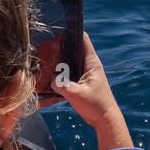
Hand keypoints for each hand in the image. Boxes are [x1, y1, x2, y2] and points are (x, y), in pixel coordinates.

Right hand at [53, 32, 133, 149]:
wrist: (105, 120)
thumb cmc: (96, 105)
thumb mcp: (76, 94)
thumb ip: (62, 85)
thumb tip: (51, 79)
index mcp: (92, 63)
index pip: (83, 40)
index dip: (72, 33)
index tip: (58, 30)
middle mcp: (89, 66)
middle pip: (73, 50)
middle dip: (60, 47)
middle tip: (44, 46)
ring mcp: (84, 74)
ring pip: (69, 63)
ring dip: (59, 62)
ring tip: (43, 60)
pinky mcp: (80, 83)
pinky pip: (68, 74)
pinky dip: (60, 74)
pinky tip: (48, 77)